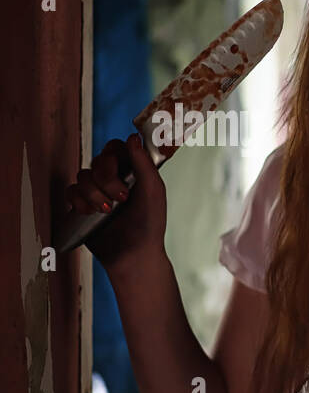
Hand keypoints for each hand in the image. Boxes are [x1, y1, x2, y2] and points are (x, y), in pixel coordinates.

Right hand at [64, 133, 167, 275]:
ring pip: (83, 175)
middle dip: (107, 178)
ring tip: (108, 211)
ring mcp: (97, 191)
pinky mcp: (82, 205)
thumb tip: (133, 137)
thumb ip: (144, 164)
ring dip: (95, 194)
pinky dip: (80, 202)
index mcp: (133, 173)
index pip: (116, 148)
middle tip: (121, 197)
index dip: (115, 154)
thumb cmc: (149, 225)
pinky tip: (91, 214)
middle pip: (98, 160)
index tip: (122, 167)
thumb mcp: (154, 192)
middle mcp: (114, 179)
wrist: (132, 255)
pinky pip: (71, 191)